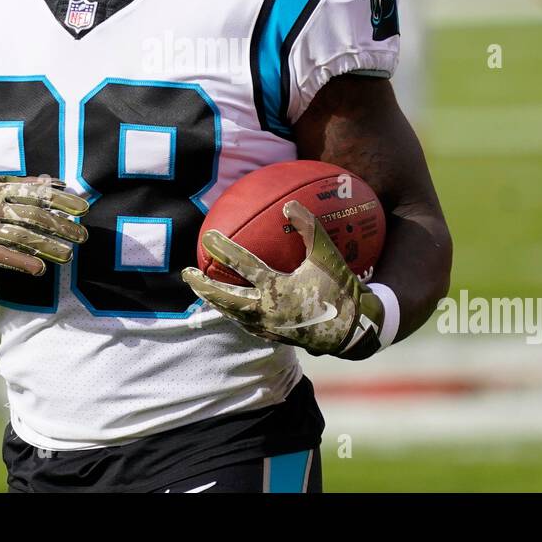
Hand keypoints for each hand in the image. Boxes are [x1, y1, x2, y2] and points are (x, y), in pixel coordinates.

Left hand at [182, 201, 383, 358]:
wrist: (354, 331)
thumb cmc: (340, 289)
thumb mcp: (327, 255)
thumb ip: (309, 227)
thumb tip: (289, 204)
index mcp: (278, 289)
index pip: (243, 266)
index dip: (223, 249)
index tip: (206, 237)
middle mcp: (267, 311)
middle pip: (226, 299)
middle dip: (204, 286)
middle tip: (187, 273)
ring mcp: (269, 327)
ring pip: (233, 315)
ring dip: (215, 301)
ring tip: (201, 290)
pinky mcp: (274, 337)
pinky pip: (246, 325)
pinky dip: (233, 314)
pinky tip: (230, 308)